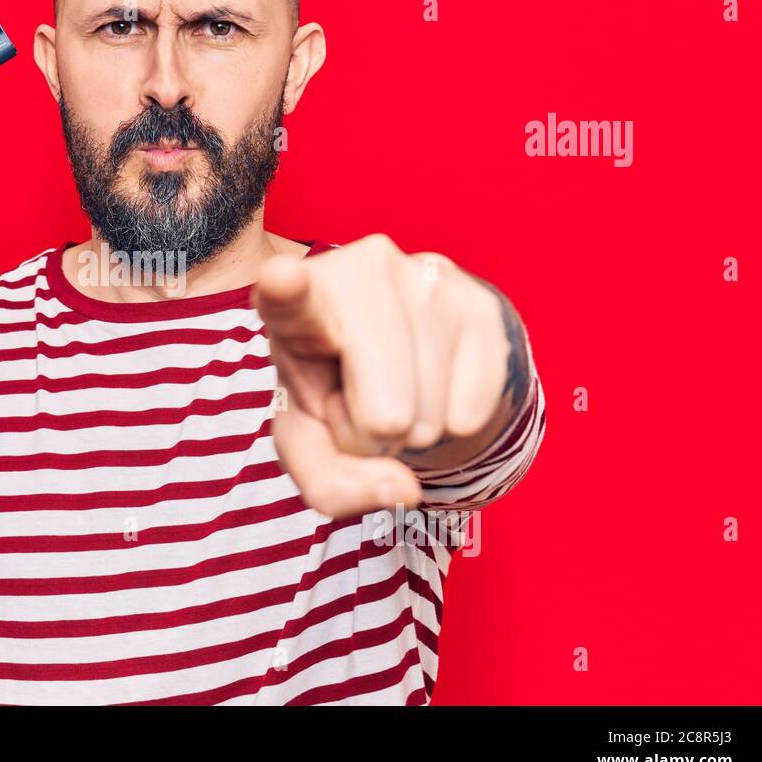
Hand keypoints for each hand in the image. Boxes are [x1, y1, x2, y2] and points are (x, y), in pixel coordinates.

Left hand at [251, 233, 517, 518]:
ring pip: (428, 418)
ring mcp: (424, 280)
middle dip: (373, 436)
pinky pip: (472, 410)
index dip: (286, 290)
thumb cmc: (333, 394)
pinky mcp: (479, 304)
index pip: (288, 298)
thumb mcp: (309, 444)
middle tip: (359, 399)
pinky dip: (454, 421)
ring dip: (411, 429)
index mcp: (292, 304)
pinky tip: (433, 382)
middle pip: (384, 416)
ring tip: (391, 387)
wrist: (398, 355)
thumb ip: (329, 484)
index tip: (283, 277)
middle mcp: (360, 272)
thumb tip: (402, 489)